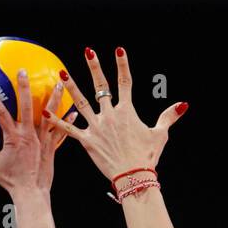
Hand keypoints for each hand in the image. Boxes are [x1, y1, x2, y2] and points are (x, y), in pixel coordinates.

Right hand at [0, 71, 77, 194]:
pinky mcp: (51, 147)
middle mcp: (29, 136)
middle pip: (27, 107)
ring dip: (54, 98)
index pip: (1, 114)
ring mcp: (42, 140)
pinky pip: (60, 132)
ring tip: (60, 83)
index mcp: (13, 138)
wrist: (31, 193)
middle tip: (22, 71)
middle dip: (24, 87)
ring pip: (49, 115)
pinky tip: (73, 112)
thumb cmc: (10, 181)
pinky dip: (67, 122)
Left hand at [45, 46, 186, 181]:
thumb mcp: (160, 134)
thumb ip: (168, 117)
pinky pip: (69, 130)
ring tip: (61, 73)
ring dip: (71, 87)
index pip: (125, 82)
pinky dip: (56, 121)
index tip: (118, 50)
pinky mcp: (87, 141)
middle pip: (101, 87)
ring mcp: (97, 127)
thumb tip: (184, 104)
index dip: (122, 65)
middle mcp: (110, 115)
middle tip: (88, 52)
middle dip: (95, 67)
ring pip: (81, 103)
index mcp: (127, 112)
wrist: (133, 177)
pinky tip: (43, 111)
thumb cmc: (147, 156)